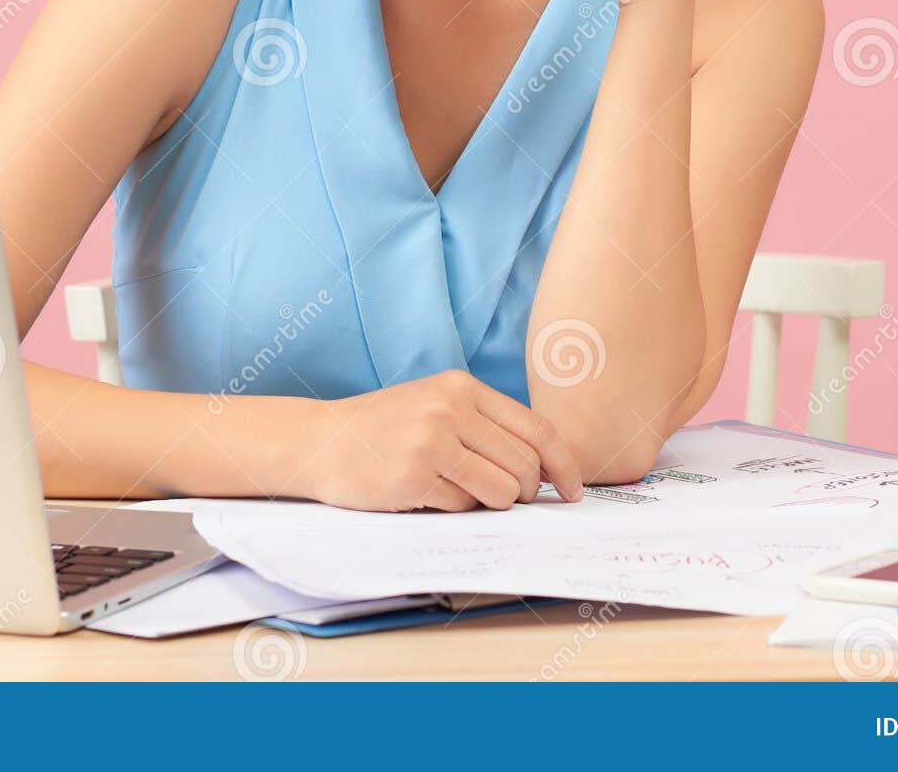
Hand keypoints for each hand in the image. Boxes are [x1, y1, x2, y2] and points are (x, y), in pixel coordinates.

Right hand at [305, 369, 584, 511]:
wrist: (322, 441)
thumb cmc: (385, 428)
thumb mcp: (437, 405)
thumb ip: (486, 424)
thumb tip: (548, 467)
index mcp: (462, 387)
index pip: (537, 428)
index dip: (566, 465)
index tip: (575, 491)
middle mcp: (451, 408)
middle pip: (526, 466)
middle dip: (525, 493)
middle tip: (503, 498)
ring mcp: (432, 441)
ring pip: (502, 493)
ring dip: (490, 505)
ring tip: (458, 491)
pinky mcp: (414, 476)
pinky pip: (464, 509)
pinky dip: (455, 511)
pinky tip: (426, 494)